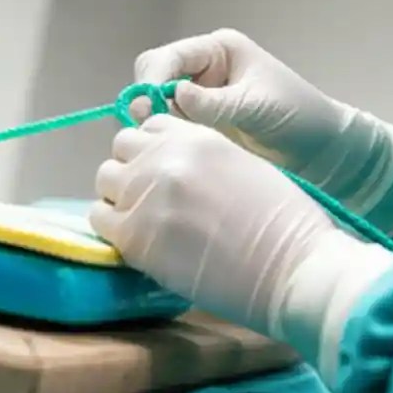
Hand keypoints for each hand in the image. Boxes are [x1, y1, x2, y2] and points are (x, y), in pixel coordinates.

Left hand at [90, 114, 392, 377]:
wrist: (292, 266)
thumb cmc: (287, 223)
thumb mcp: (245, 167)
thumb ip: (205, 160)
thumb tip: (177, 173)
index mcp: (198, 137)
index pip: (150, 126)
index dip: (154, 148)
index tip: (164, 171)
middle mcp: (166, 157)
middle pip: (121, 148)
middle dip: (133, 169)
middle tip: (154, 199)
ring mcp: (146, 194)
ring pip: (105, 181)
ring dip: (120, 197)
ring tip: (146, 221)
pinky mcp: (135, 236)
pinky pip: (101, 220)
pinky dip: (115, 228)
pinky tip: (140, 242)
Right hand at [134, 29, 392, 235]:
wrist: (323, 153)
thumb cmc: (299, 118)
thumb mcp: (256, 107)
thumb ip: (214, 103)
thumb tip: (174, 95)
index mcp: (217, 52)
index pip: (166, 59)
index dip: (152, 81)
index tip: (149, 106)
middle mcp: (202, 73)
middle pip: (152, 82)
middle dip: (147, 104)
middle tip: (150, 131)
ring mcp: (199, 103)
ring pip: (156, 111)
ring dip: (155, 127)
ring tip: (163, 147)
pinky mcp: (201, 130)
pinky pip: (171, 133)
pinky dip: (167, 143)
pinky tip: (172, 157)